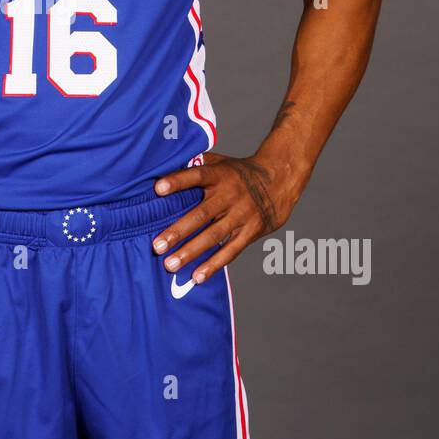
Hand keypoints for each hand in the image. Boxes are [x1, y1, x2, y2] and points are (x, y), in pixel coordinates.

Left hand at [151, 150, 302, 283]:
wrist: (281, 179)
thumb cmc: (241, 172)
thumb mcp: (221, 161)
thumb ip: (196, 164)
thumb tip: (167, 163)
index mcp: (219, 175)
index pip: (196, 176)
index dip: (177, 181)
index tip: (157, 189)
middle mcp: (229, 195)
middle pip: (201, 214)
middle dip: (178, 231)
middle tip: (157, 246)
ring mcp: (241, 215)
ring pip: (213, 236)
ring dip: (191, 252)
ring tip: (171, 265)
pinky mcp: (251, 231)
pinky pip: (231, 250)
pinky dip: (214, 264)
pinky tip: (197, 276)